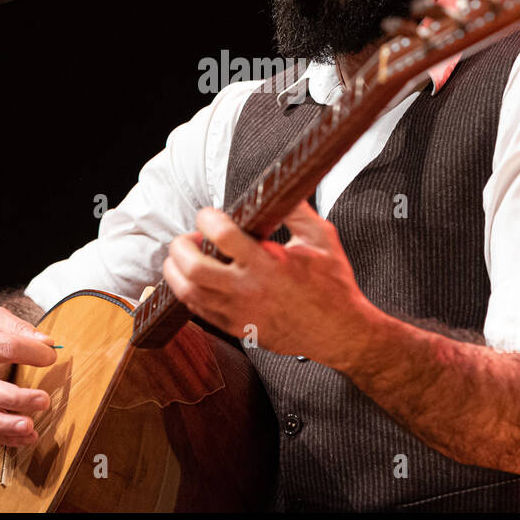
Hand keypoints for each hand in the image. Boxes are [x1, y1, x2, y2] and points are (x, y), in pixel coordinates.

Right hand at [0, 306, 57, 446]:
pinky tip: (24, 438)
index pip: (6, 347)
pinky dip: (3, 437)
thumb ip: (17, 327)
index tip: (50, 355)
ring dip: (8, 426)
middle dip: (18, 399)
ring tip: (31, 428)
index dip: (33, 352)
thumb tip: (47, 343)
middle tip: (44, 400)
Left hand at [161, 199, 374, 365]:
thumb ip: (296, 210)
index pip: (222, 236)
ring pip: (188, 292)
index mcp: (269, 265)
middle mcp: (249, 291)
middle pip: (192, 268)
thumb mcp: (321, 239)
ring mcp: (239, 313)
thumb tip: (279, 186)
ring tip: (188, 256)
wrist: (341, 333)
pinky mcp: (237, 329)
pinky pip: (198, 310)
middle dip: (181, 245)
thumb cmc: (333, 286)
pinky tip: (198, 278)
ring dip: (178, 269)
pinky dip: (189, 290)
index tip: (210, 214)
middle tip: (191, 236)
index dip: (208, 218)